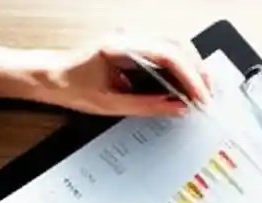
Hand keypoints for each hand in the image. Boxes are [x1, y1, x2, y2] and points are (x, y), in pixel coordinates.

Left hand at [32, 36, 209, 115]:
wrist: (54, 77)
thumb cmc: (75, 87)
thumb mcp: (112, 105)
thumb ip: (149, 106)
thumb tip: (179, 107)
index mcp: (119, 47)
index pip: (167, 55)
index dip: (190, 77)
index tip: (201, 98)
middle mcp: (128, 36)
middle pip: (178, 44)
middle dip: (198, 72)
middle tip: (207, 97)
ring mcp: (133, 36)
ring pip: (177, 43)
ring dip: (194, 67)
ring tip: (201, 91)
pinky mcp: (137, 42)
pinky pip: (169, 47)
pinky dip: (184, 64)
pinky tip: (189, 81)